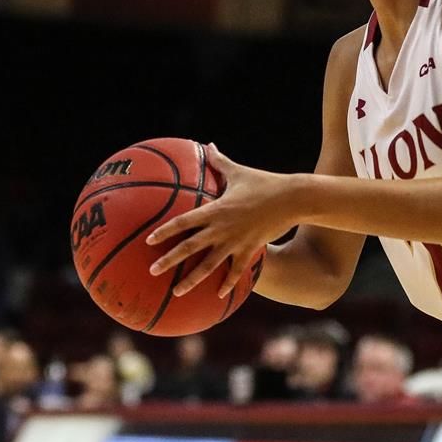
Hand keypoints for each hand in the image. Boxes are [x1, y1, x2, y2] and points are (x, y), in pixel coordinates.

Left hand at [146, 144, 285, 297]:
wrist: (292, 198)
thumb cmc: (264, 182)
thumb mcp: (238, 172)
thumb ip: (219, 162)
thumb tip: (207, 145)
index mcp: (215, 210)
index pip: (183, 221)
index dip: (165, 231)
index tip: (149, 240)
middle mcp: (222, 228)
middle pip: (190, 247)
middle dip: (169, 260)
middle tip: (152, 271)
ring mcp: (236, 242)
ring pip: (209, 265)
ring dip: (191, 280)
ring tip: (176, 293)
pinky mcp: (250, 250)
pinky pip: (236, 271)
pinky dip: (227, 283)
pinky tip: (218, 295)